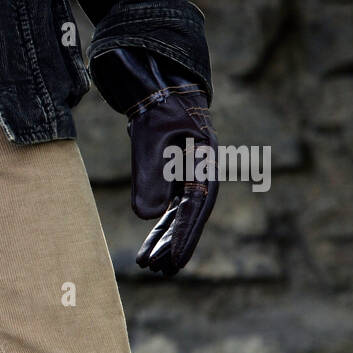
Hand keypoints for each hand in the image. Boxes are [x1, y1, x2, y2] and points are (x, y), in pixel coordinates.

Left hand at [92, 48, 218, 276]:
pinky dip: (158, 223)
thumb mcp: (150, 136)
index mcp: (205, 160)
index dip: (186, 235)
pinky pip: (169, 204)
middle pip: (190, 214)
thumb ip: (149, 175)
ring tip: (148, 265)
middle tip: (158, 271)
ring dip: (164, 237)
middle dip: (174, 243)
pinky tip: (149, 242)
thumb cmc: (156, 105)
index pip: (197, 206)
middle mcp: (201, 169)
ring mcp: (188, 172)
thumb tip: (147, 218)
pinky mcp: (174, 172)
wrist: (154, 81)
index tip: (174, 261)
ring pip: (179, 213)